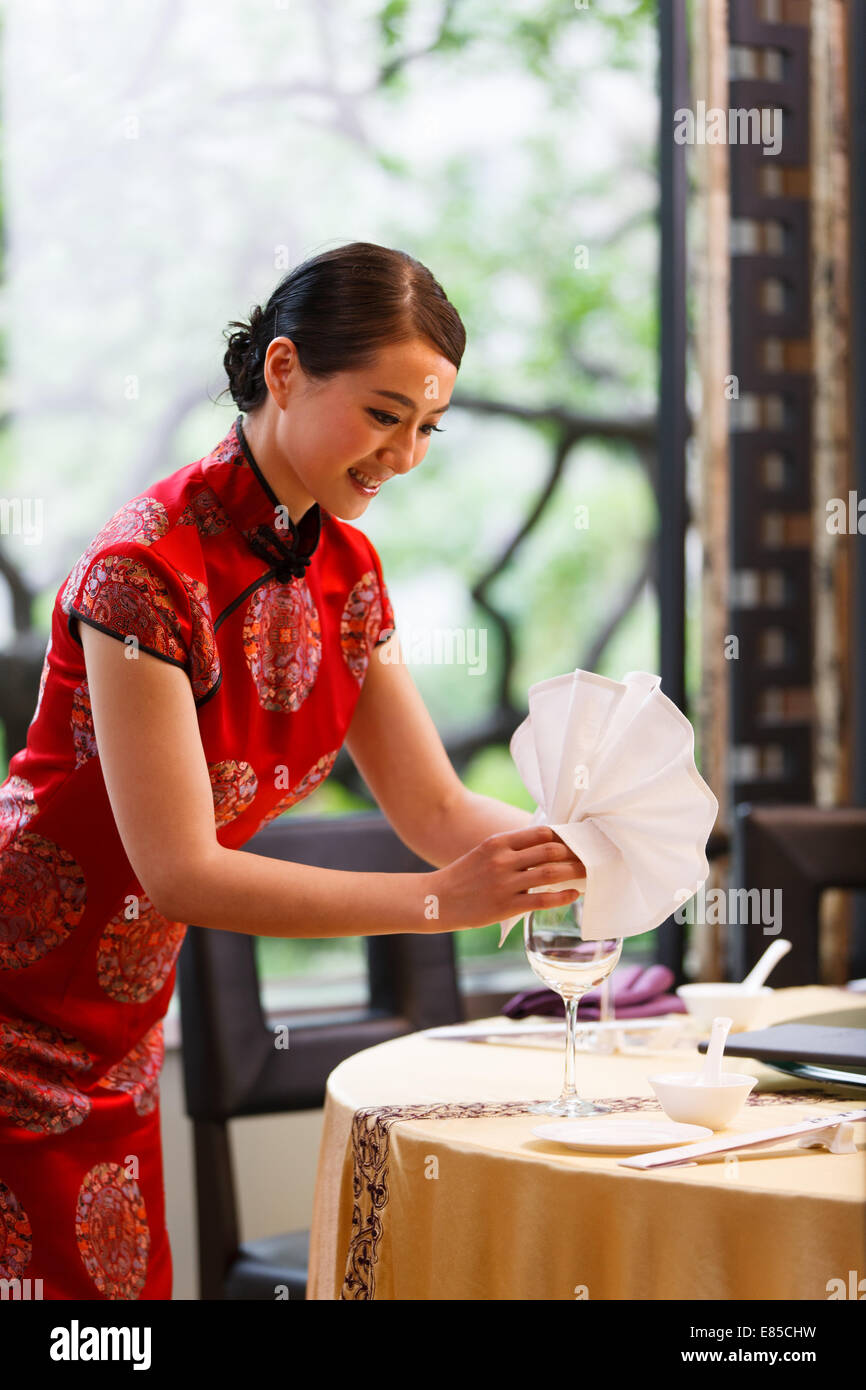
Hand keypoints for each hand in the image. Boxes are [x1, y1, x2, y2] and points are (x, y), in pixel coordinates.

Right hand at [425, 825, 585, 931]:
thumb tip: (546, 847)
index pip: (541, 832)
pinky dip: (563, 895)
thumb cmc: (464, 876)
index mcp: (499, 842)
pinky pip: (543, 899)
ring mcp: (505, 883)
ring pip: (551, 873)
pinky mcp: (506, 905)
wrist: (437, 899)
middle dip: (575, 854)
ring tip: (588, 874)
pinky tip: (574, 894)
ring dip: (574, 873)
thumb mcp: (485, 853)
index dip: (563, 837)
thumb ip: (511, 849)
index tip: (578, 841)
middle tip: (591, 857)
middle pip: (551, 851)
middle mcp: (504, 859)